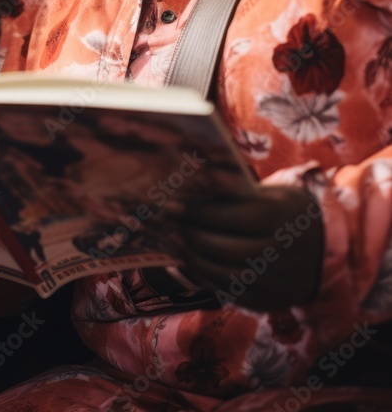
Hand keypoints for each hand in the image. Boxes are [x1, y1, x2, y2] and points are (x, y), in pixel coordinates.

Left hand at [165, 186, 323, 310]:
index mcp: (281, 218)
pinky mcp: (268, 302)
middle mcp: (280, 252)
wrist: (326, 251)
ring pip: (223, 274)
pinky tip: (188, 263)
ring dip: (191, 259)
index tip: (171, 205)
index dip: (197, 213)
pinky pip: (229, 292)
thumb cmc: (288, 212)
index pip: (230, 217)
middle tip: (166, 224)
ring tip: (171, 243)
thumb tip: (191, 190)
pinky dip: (204, 278)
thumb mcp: (273, 194)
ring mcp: (275, 281)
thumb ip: (238, 195)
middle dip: (189, 235)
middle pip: (223, 247)